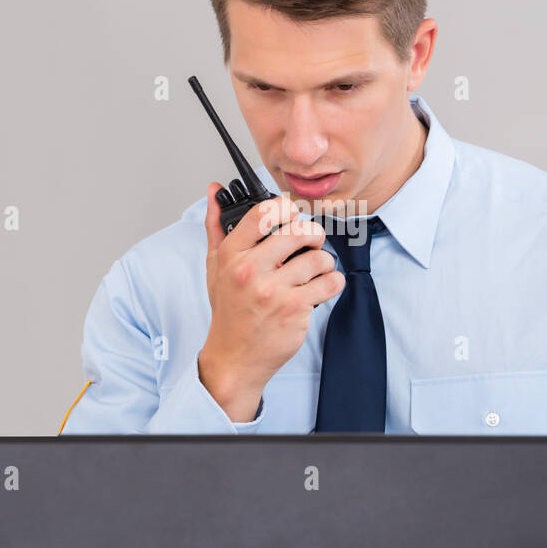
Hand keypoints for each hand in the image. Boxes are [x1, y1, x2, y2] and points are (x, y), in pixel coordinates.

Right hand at [198, 182, 344, 421]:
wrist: (234, 357)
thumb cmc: (229, 310)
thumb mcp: (215, 266)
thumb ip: (216, 226)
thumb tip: (214, 190)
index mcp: (232, 255)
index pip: (264, 212)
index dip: (286, 207)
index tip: (292, 215)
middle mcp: (250, 270)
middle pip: (299, 230)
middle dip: (313, 235)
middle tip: (312, 243)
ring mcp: (273, 291)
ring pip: (319, 258)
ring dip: (324, 263)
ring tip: (315, 271)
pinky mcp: (294, 309)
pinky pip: (330, 283)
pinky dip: (332, 283)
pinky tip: (321, 288)